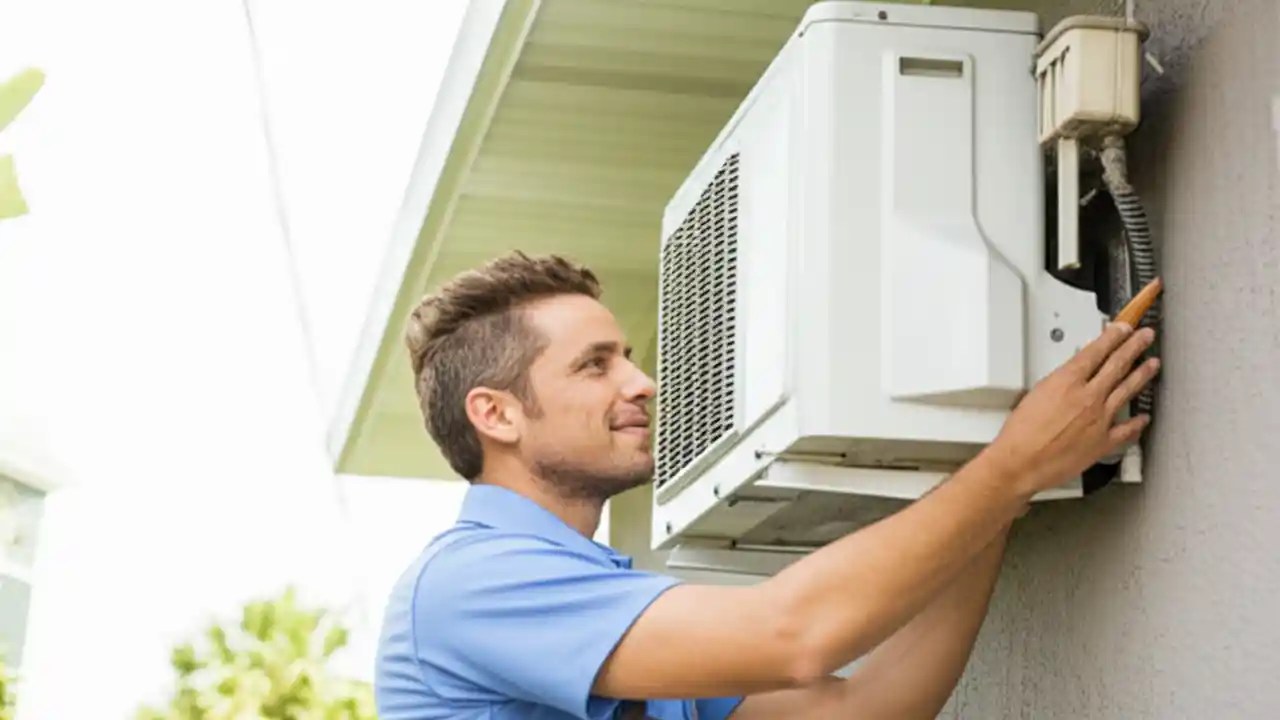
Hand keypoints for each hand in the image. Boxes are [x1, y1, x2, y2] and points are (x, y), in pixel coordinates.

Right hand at [985, 322, 1159, 496]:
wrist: (1021, 462)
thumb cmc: (1020, 433)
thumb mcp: (1036, 394)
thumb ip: (1059, 383)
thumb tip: (1071, 378)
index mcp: (1068, 381)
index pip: (1097, 350)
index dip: (1113, 335)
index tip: (1124, 327)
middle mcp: (1088, 397)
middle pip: (1117, 364)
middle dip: (1134, 346)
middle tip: (1145, 336)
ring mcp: (1100, 419)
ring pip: (1127, 390)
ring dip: (1142, 374)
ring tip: (1153, 364)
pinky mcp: (1103, 442)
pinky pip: (1127, 429)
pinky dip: (1137, 423)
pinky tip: (1144, 417)